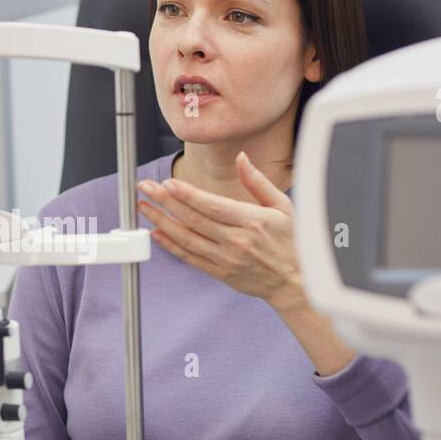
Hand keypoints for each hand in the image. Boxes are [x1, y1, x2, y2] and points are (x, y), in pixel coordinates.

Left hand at [137, 151, 307, 312]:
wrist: (295, 281)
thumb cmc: (291, 242)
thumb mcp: (283, 206)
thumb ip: (258, 182)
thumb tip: (241, 158)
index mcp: (252, 221)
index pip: (212, 205)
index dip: (187, 194)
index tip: (168, 183)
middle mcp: (236, 241)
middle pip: (193, 219)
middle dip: (166, 201)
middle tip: (147, 188)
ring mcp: (226, 258)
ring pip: (186, 238)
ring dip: (161, 221)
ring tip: (145, 207)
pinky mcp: (219, 272)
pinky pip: (189, 257)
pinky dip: (170, 245)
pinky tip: (156, 232)